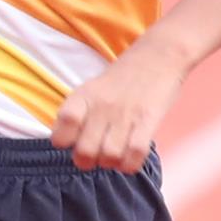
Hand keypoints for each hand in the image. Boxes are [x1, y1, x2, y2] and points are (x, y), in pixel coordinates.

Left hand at [50, 39, 189, 172]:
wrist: (158, 56)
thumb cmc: (123, 79)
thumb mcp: (92, 88)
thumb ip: (79, 113)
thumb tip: (68, 144)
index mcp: (84, 97)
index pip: (61, 129)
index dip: (62, 141)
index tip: (70, 142)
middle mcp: (102, 106)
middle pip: (85, 151)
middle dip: (87, 161)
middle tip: (95, 156)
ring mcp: (126, 114)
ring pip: (110, 156)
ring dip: (111, 163)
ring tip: (114, 156)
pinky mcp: (149, 120)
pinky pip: (136, 153)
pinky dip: (130, 164)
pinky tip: (130, 159)